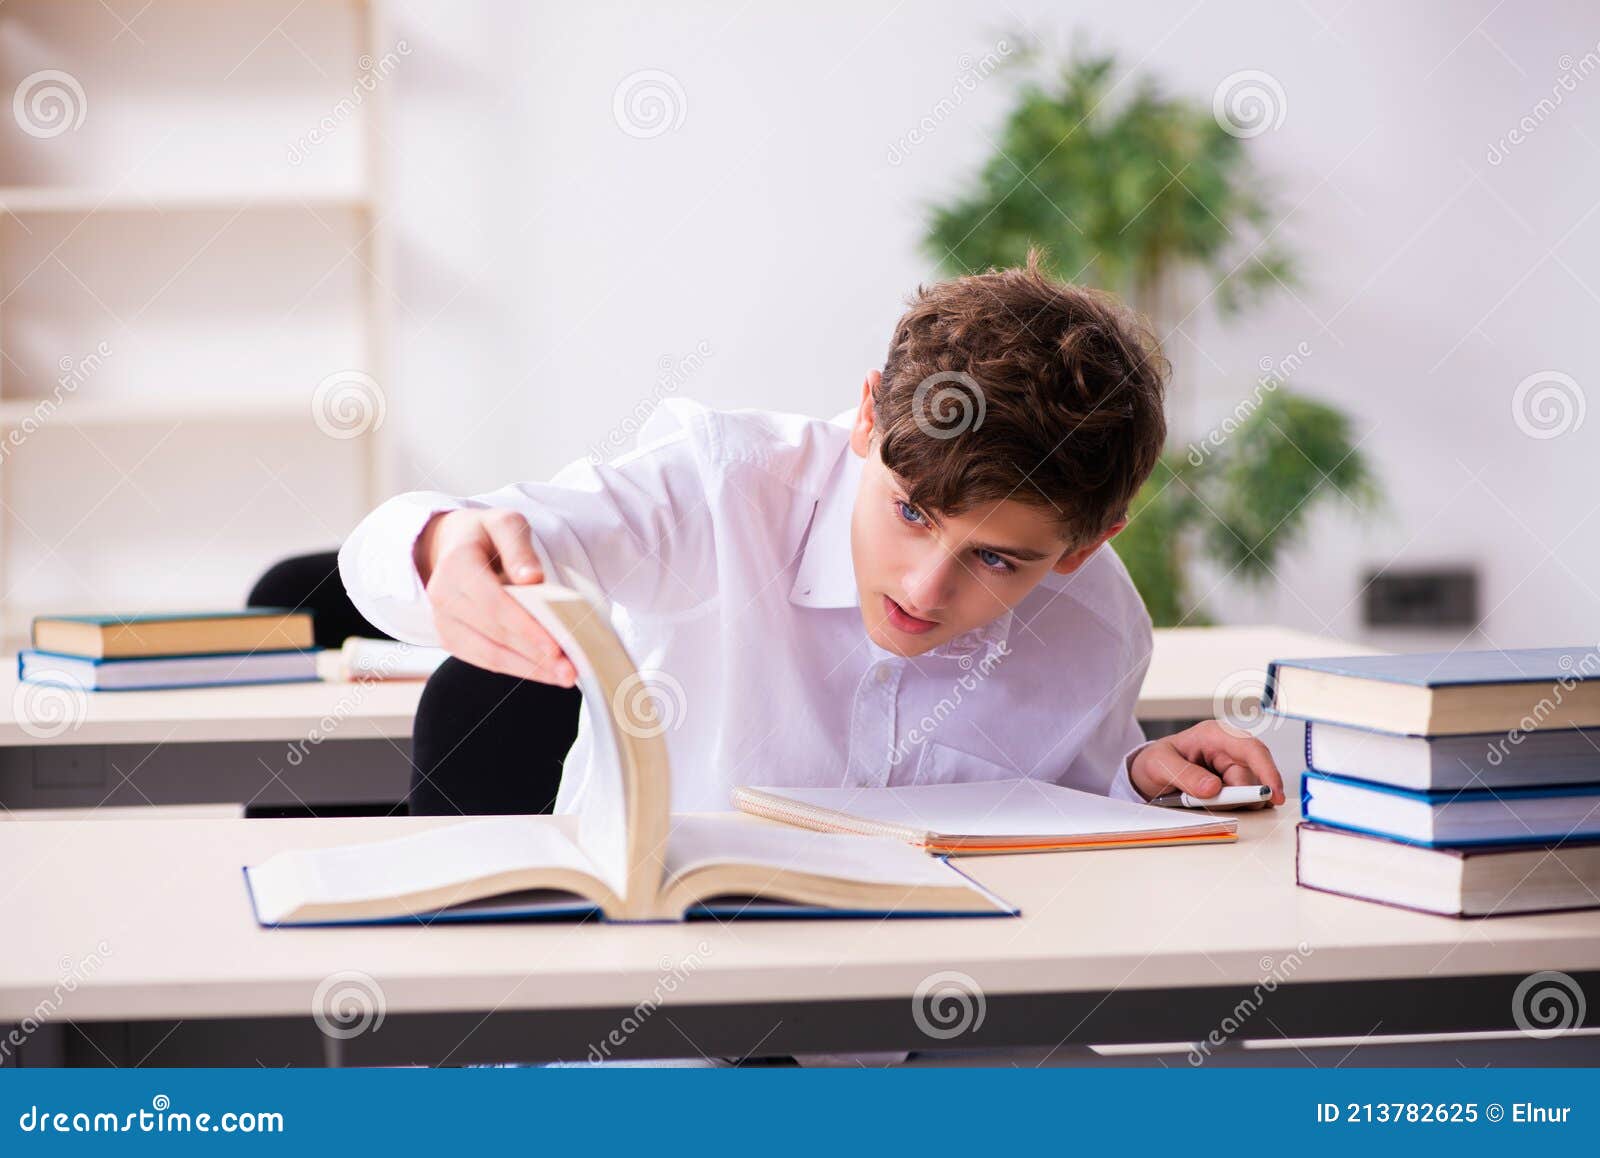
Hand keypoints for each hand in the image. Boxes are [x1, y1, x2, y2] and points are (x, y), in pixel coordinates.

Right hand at [415, 509, 577, 685]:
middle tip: (570, 670)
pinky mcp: (451, 639)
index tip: (555, 646)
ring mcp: (444, 622)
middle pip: (494, 634)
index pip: (493, 603)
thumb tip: (532, 578)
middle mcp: (443, 596)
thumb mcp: (506, 523)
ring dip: (529, 669)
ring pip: (489, 655)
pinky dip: (517, 669)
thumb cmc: (486, 535)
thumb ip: (519, 548)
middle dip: (534, 655)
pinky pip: (486, 660)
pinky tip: (544, 673)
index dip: (524, 628)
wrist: (453, 545)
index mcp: (456, 564)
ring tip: (563, 676)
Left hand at [1129, 720, 1284, 805]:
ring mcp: (1234, 768)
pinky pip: (1243, 800)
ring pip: (1249, 793)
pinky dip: (1230, 807)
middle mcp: (1230, 750)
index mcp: (1215, 735)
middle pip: (1252, 778)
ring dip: (1228, 803)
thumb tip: (1213, 788)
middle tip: (1206, 801)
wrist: (1150, 773)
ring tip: (1199, 798)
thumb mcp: (1159, 765)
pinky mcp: (1234, 784)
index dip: (1267, 771)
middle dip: (1234, 796)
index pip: (1252, 749)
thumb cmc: (1155, 762)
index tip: (1272, 795)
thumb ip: (1184, 775)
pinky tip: (1210, 803)